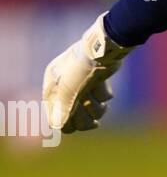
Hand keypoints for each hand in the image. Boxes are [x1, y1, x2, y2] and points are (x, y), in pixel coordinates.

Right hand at [42, 14, 130, 133]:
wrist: (104, 49)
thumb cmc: (81, 69)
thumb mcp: (69, 91)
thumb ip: (63, 110)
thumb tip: (58, 127)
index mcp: (52, 87)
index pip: (54, 115)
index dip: (66, 123)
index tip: (76, 126)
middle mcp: (64, 86)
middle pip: (74, 117)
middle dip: (85, 119)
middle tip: (95, 122)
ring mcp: (81, 83)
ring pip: (90, 109)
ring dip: (97, 108)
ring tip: (101, 103)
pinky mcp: (96, 80)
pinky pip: (101, 98)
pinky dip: (103, 94)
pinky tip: (102, 84)